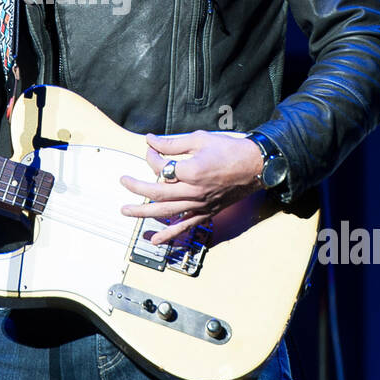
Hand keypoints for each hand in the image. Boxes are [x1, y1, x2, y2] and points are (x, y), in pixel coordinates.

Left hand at [119, 130, 263, 244]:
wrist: (256, 166)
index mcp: (191, 171)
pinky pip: (185, 226)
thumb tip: (151, 141)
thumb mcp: (200, 139)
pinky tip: (155, 240)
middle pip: (157, 193)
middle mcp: (193, 191)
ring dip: (144, 213)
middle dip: (137, 188)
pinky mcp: (207, 212)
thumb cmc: (231, 151)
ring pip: (166, 212)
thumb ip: (172, 143)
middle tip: (124, 182)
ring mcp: (200, 204)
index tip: (151, 149)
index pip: (161, 167)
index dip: (152, 157)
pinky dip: (169, 234)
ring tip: (127, 211)